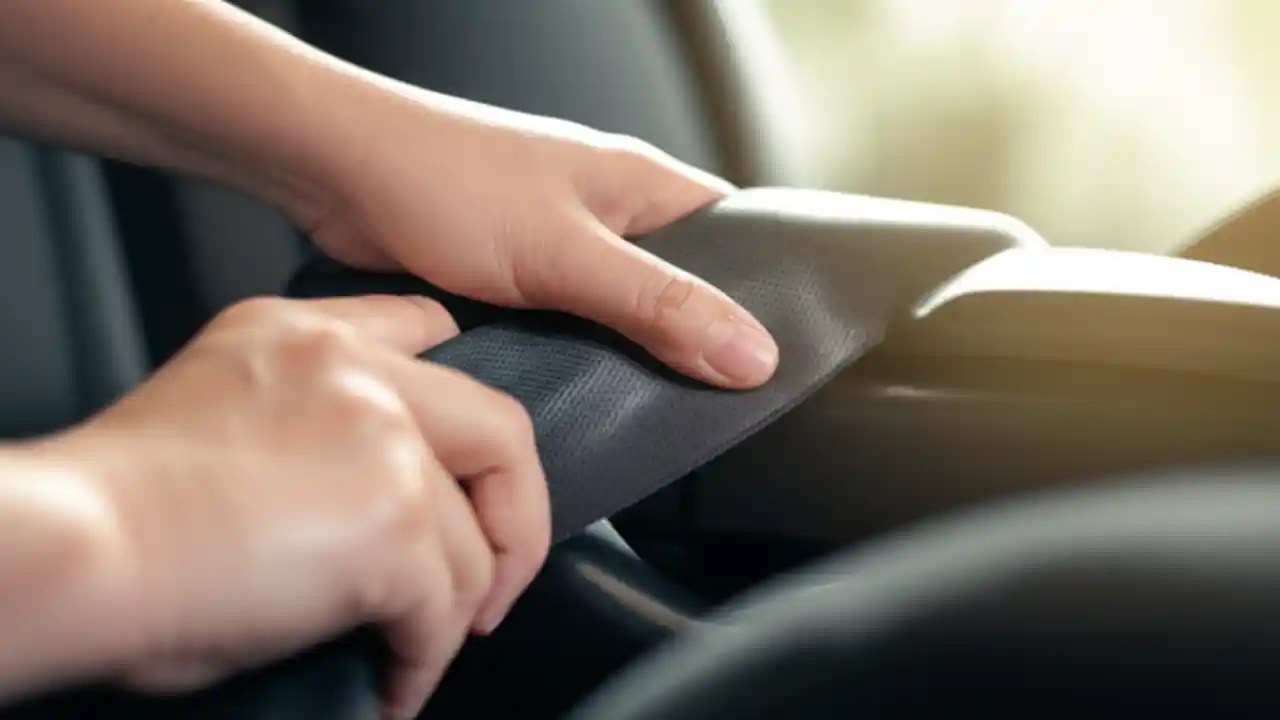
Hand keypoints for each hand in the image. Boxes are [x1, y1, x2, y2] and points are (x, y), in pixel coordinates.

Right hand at [45, 295, 548, 718]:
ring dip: (457, 609)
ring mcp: (386, 442)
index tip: (476, 456)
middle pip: (501, 430)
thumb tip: (359, 495)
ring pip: (474, 543)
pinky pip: (444, 609)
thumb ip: (305, 417)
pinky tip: (392, 681)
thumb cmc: (119, 503)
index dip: (466, 398)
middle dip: (514, 516)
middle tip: (492, 580)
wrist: (79, 548)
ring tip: (418, 649)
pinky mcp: (395, 522)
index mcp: (304, 335)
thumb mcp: (214, 407)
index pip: (426, 328)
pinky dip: (423, 659)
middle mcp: (358, 372)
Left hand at [292, 83, 778, 388]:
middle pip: (684, 286)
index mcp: (644, 184)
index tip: (770, 359)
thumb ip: (660, 305)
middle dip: (692, 338)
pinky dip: (579, 355)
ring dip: (628, 352)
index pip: (741, 238)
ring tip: (636, 401)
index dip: (764, 296)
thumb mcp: (567, 254)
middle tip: (702, 397)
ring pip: (625, 311)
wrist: (337, 172)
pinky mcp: (520, 276)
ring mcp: (563, 243)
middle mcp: (611, 210)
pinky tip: (573, 387)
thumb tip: (750, 354)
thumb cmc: (445, 179)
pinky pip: (574, 324)